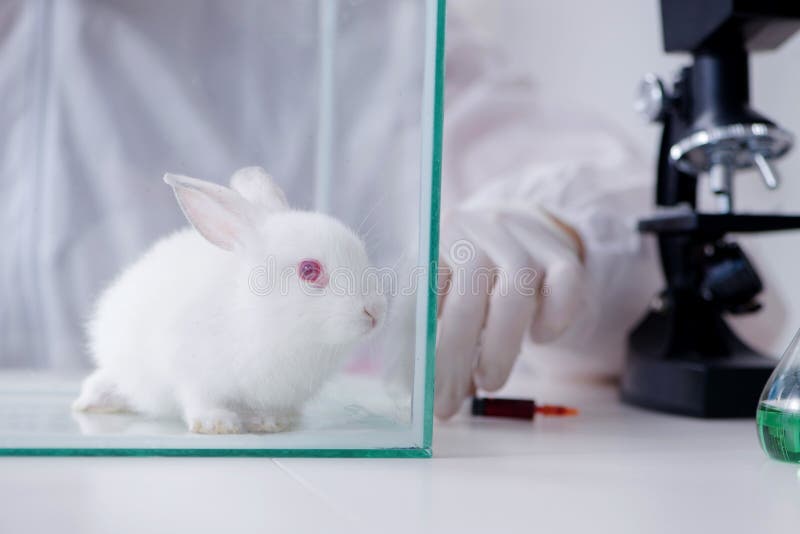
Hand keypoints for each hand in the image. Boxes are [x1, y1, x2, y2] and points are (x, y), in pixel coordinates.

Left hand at [434, 202, 585, 418]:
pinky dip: (553, 317)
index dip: (423, 347)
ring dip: (500, 346)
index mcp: (439, 236)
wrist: (519, 229)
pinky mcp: (562, 252)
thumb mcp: (436, 285)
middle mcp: (480, 228)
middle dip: (456, 357)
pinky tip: (539, 339)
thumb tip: (406, 384)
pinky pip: (565, 283)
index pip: (426, 294)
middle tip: (451, 402)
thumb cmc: (468, 272)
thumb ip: (419, 324)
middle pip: (468, 295)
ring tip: (488, 382)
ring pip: (515, 291)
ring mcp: (524, 238)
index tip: (423, 392)